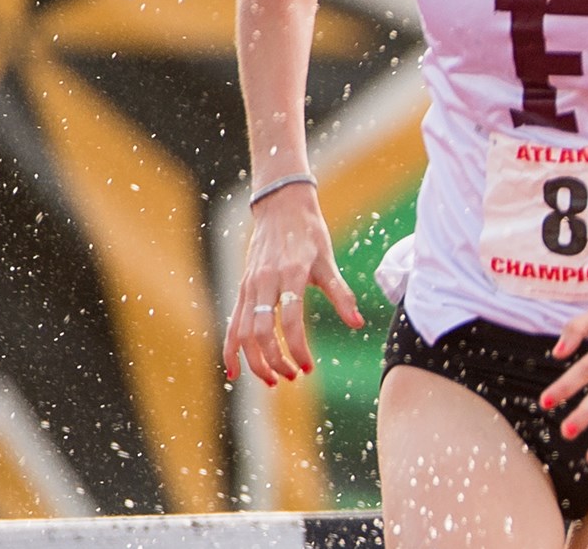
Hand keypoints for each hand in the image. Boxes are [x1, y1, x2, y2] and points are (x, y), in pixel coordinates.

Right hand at [222, 183, 363, 384]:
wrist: (280, 206)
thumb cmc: (309, 233)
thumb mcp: (328, 261)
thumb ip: (341, 294)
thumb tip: (357, 324)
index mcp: (291, 274)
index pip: (289, 320)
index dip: (298, 348)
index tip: (309, 368)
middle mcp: (265, 281)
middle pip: (262, 331)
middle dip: (275, 361)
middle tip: (292, 377)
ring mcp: (249, 286)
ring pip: (243, 332)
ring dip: (255, 361)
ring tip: (272, 381)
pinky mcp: (241, 288)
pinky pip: (231, 324)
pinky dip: (230, 349)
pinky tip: (234, 373)